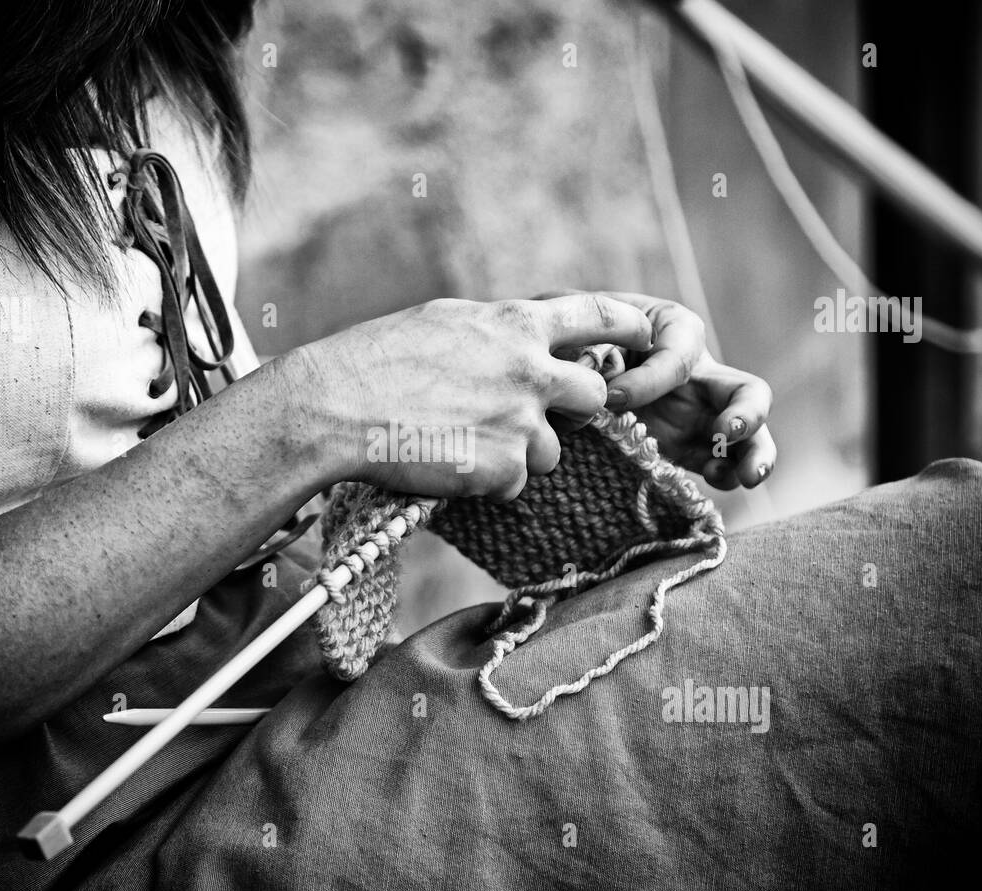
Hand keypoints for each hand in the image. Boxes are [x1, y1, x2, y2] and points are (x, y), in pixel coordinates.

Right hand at [296, 295, 653, 500]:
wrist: (335, 408)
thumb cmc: (375, 360)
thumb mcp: (444, 323)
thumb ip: (495, 331)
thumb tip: (520, 334)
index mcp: (514, 324)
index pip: (598, 315)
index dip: (628, 327)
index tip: (646, 337)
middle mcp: (529, 370)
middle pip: (594, 396)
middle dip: (573, 411)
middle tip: (528, 416)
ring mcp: (519, 421)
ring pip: (551, 450)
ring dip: (519, 453)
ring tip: (461, 440)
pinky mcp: (502, 468)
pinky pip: (515, 484)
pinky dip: (489, 482)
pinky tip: (448, 464)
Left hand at [536, 290, 776, 490]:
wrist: (555, 361)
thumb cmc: (568, 332)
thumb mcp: (573, 325)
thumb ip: (581, 343)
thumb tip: (591, 374)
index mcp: (672, 328)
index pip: (680, 354)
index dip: (650, 379)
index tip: (611, 396)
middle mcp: (695, 372)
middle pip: (743, 390)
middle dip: (745, 412)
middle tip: (726, 431)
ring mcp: (695, 414)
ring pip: (746, 433)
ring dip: (753, 453)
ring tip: (746, 474)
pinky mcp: (684, 446)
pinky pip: (717, 462)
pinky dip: (724, 474)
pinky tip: (718, 481)